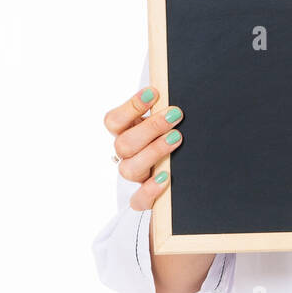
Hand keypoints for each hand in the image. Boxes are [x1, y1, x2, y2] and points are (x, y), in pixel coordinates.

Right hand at [103, 85, 182, 211]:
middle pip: (124, 144)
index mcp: (125, 134)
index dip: (131, 106)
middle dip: (151, 127)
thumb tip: (172, 95)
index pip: (114, 121)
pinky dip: (150, 190)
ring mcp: (134, 178)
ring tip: (177, 139)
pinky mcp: (142, 200)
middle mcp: (125, 156)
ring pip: (129, 168)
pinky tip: (166, 178)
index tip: (154, 92)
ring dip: (154, 151)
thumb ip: (162, 112)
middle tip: (175, 114)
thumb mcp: (163, 126)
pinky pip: (138, 200)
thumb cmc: (168, 142)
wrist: (177, 183)